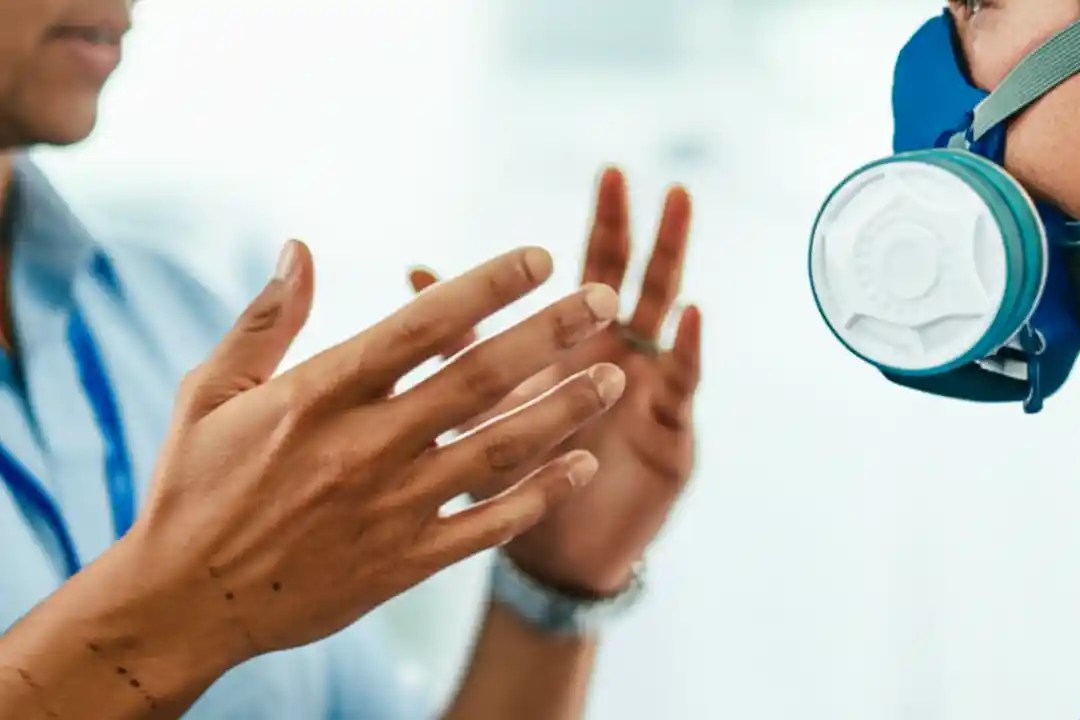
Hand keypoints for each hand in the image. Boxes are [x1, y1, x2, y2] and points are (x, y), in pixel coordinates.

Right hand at [129, 241, 627, 668]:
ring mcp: (391, 508)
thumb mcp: (211, 393)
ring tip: (615, 376)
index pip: (423, 326)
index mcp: (319, 395)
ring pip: (498, 449)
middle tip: (604, 301)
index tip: (540, 258)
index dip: (488, 287)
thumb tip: (298, 247)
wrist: (183, 603)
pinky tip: (583, 465)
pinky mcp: (405, 561)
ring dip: (564, 409)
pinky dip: (540, 496)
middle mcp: (365, 446)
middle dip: (550, 334)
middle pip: (479, 378)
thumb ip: (267, 321)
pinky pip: (488, 524)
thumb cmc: (193, 488)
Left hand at [410, 168, 701, 595]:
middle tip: (662, 184)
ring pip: (667, 320)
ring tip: (685, 232)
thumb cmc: (511, 470)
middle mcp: (620, 356)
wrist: (544, 553)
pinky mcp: (671, 436)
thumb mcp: (478, 399)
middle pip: (638, 281)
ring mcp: (650, 391)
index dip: (605, 223)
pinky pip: (680, 387)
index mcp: (576, 343)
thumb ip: (454, 337)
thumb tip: (415, 270)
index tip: (610, 172)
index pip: (595, 268)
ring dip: (673, 272)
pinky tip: (688, 317)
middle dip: (647, 234)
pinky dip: (685, 350)